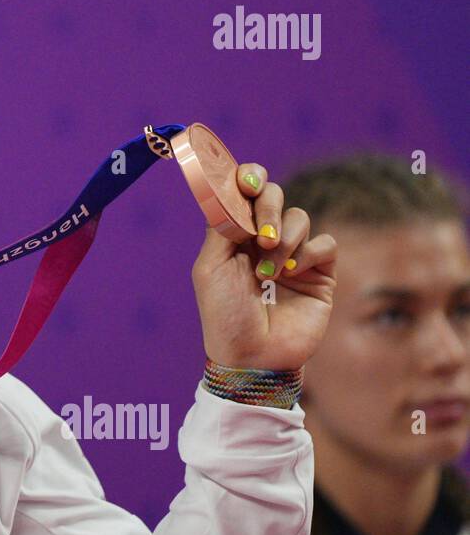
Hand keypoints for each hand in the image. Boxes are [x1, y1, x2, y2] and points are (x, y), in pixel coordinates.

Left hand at [191, 163, 337, 368]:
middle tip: (261, 236)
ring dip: (286, 238)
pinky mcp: (319, 274)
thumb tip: (231, 190)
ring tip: (269, 271)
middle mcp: (263, 239)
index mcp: (233, 235)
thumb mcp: (211, 268)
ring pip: (300, 217)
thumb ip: (221, 226)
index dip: (248, 178)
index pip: (244, 192)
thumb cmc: (224, 314)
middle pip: (273, 196)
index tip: (248, 181)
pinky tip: (291, 274)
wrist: (252, 356)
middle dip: (269, 207)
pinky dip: (308, 253)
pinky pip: (324, 244)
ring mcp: (292, 255)